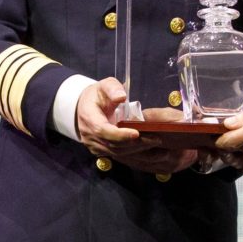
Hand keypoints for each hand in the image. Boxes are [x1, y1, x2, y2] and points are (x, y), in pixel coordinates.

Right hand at [77, 78, 198, 172]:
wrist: (85, 108)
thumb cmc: (98, 96)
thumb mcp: (103, 86)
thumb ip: (112, 88)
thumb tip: (121, 96)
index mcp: (89, 119)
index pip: (104, 131)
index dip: (120, 134)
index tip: (137, 133)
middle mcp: (89, 136)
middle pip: (114, 145)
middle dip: (136, 144)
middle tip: (156, 139)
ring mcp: (95, 146)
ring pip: (118, 153)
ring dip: (138, 151)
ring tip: (156, 144)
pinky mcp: (102, 151)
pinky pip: (119, 155)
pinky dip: (134, 154)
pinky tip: (149, 150)